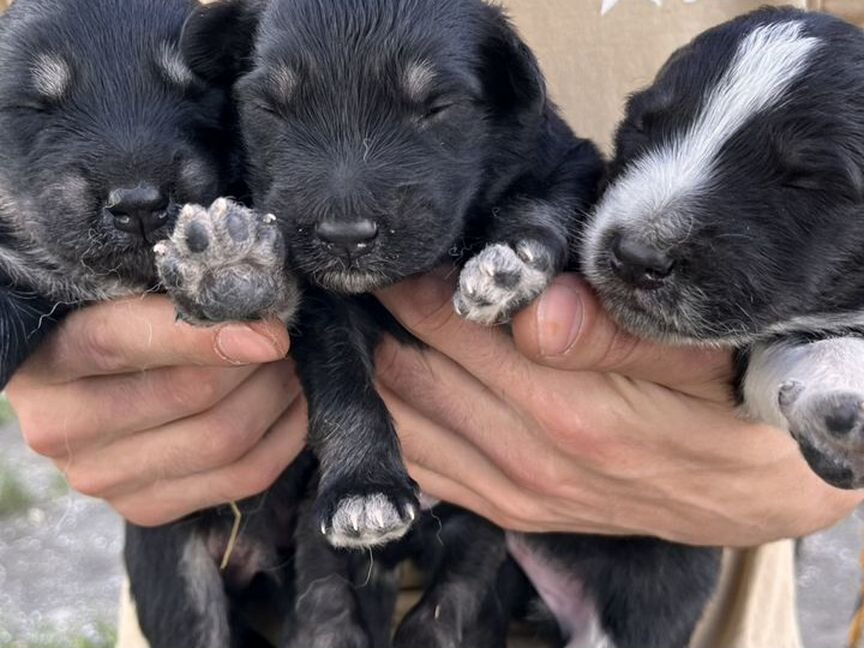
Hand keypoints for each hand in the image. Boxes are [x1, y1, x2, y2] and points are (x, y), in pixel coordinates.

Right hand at [7, 296, 305, 525]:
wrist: (91, 395)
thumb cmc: (119, 326)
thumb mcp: (127, 298)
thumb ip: (179, 296)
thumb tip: (263, 324)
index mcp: (48, 359)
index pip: (127, 341)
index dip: (207, 334)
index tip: (271, 330)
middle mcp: (62, 427)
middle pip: (192, 392)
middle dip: (256, 361)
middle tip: (283, 336)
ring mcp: (103, 477)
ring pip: (224, 439)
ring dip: (276, 395)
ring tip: (287, 365)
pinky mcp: (146, 508)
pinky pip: (244, 478)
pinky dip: (284, 436)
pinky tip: (292, 404)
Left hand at [376, 273, 862, 546]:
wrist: (751, 490)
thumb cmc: (727, 399)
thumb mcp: (695, 351)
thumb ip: (615, 329)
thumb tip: (535, 307)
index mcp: (570, 408)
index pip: (448, 323)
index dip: (410, 278)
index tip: (397, 245)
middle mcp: (529, 458)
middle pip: (409, 370)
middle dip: (381, 318)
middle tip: (369, 271)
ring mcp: (514, 493)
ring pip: (402, 420)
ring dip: (376, 369)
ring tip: (370, 319)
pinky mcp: (510, 512)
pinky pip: (423, 468)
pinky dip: (394, 424)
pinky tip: (390, 386)